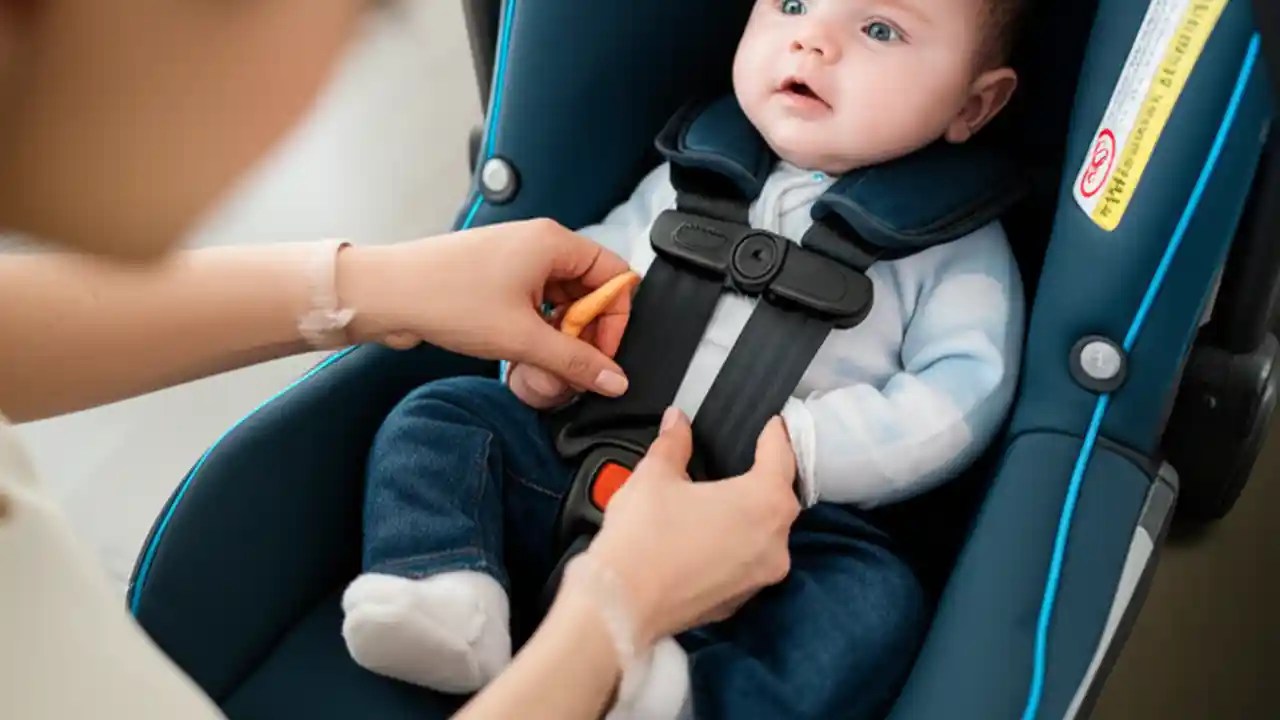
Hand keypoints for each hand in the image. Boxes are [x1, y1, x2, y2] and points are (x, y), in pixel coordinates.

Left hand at [337, 219, 632, 397]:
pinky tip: (523, 355)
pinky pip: (536, 304)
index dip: (615, 319)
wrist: (386, 294)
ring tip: (543, 363)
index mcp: (553, 242)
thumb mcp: (521, 338)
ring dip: (560, 336)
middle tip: (573, 367)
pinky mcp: (497, 278)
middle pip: (590, 290)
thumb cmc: (445, 297)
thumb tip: (612, 379)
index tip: (601, 355)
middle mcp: (538, 245)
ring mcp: (516, 260)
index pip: (615, 276)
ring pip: (562, 301)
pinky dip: (537, 331)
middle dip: (586, 332)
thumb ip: (574, 361)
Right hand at [579, 409, 800, 646]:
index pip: (781, 456)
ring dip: (748, 515)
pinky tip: (706, 537)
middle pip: (779, 498)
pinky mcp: (739, 601)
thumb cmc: (643, 536)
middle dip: (763, 476)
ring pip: (765, 534)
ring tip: (719, 499)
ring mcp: (760, 577)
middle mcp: (775, 542)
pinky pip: (746, 563)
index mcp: (764, 502)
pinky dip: (734, 547)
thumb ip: (674, 443)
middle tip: (744, 458)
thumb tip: (677, 421)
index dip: (774, 434)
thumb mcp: (654, 475)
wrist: (621, 606)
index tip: (770, 423)